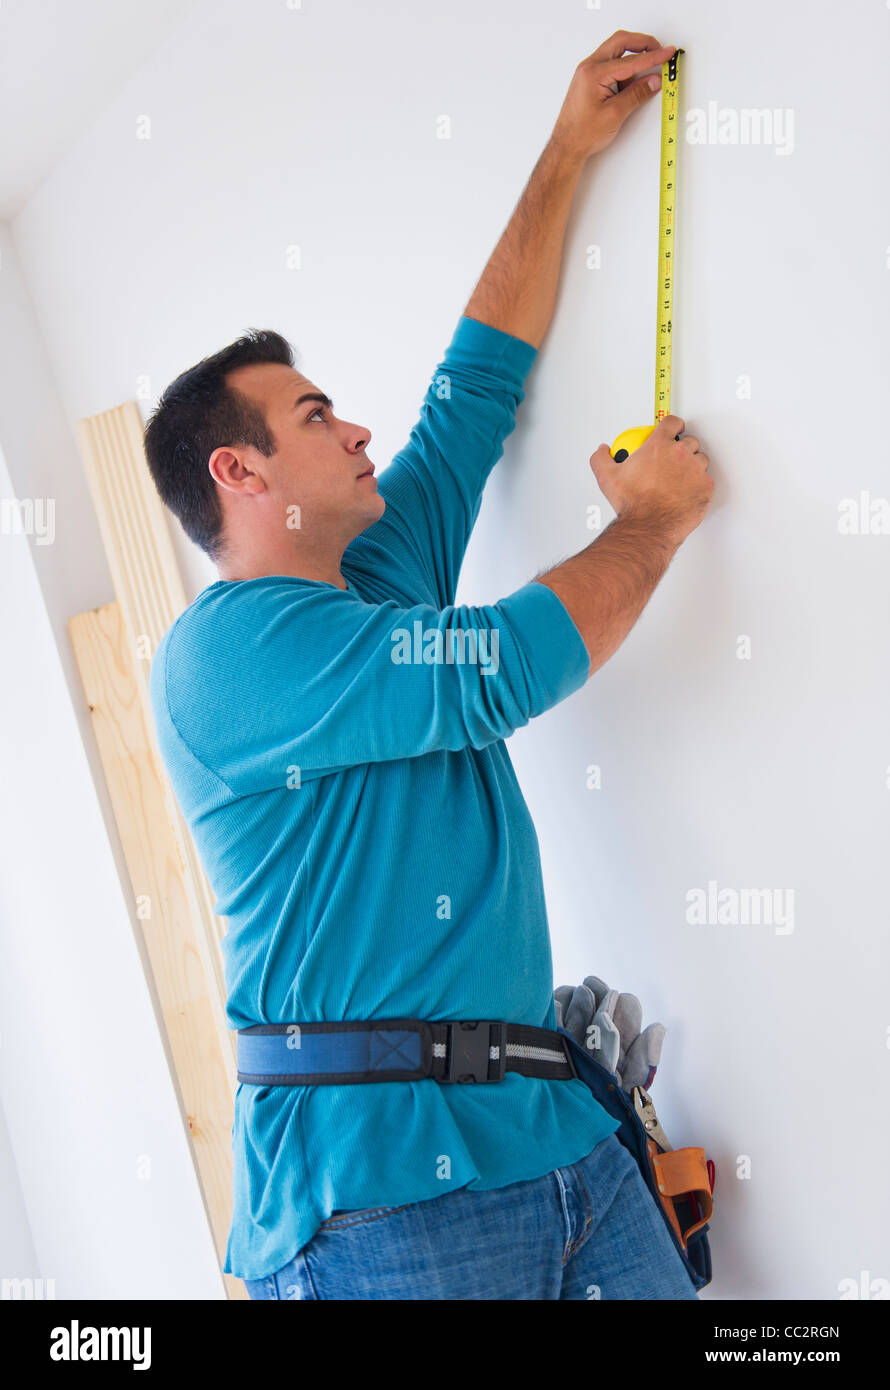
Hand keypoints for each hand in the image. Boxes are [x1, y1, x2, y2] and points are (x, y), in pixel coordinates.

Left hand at [551, 31, 675, 161]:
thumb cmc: (583, 133)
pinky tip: (626, 89)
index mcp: (594, 73)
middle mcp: (589, 67)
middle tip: (659, 51)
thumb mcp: (615, 114)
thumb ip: (637, 94)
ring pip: (616, 52)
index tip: (668, 53)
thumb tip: (654, 81)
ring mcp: (588, 71)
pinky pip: (610, 65)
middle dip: (642, 44)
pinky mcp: (590, 78)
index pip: (631, 60)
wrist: (566, 146)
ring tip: (639, 83)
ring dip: (632, 60)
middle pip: (621, 42)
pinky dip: (622, 71)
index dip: (653, 56)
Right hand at [589, 415, 713, 545]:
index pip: (672, 422)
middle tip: (673, 461)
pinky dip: (698, 484)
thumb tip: (603, 451)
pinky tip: (686, 491)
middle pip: (689, 441)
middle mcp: (680, 454)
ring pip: (700, 459)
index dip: (673, 425)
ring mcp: (696, 470)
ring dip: (692, 465)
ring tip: (680, 478)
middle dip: (683, 448)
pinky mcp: (705, 487)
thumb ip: (602, 458)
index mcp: (659, 446)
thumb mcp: (607, 477)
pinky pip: (705, 480)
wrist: (649, 526)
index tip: (673, 429)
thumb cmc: (633, 504)